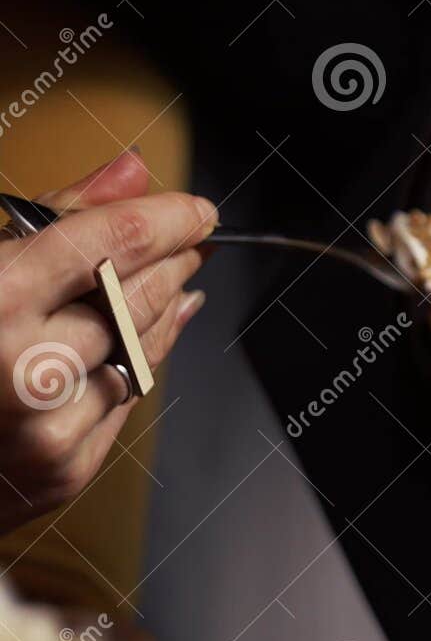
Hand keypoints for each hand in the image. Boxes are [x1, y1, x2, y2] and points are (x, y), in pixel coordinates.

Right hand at [0, 152, 213, 531]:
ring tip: (173, 278)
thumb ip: (54, 216)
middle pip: (140, 295)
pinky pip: (129, 398)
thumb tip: (133, 170)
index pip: (118, 241)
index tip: (196, 209)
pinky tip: (144, 336)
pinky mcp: (64, 470)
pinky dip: (142, 359)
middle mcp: (24, 367)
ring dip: (167, 308)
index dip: (171, 218)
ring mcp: (48, 427)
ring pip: (145, 349)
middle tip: (190, 240)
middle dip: (175, 260)